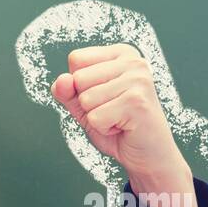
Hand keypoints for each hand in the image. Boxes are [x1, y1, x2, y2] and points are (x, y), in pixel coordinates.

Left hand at [50, 43, 189, 182]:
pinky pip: (95, 117)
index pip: (76, 59)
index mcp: (121, 54)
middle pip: (78, 78)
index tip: (102, 96)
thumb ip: (67, 91)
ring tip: (117, 118)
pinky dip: (103, 128)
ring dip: (96, 117)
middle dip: (87, 103)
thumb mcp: (84, 105)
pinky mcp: (136, 102)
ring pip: (86, 99)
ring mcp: (138, 80)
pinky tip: (122, 126)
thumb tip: (61, 80)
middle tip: (111, 110)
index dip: (78, 85)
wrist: (145, 152)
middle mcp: (133, 61)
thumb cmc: (116, 125)